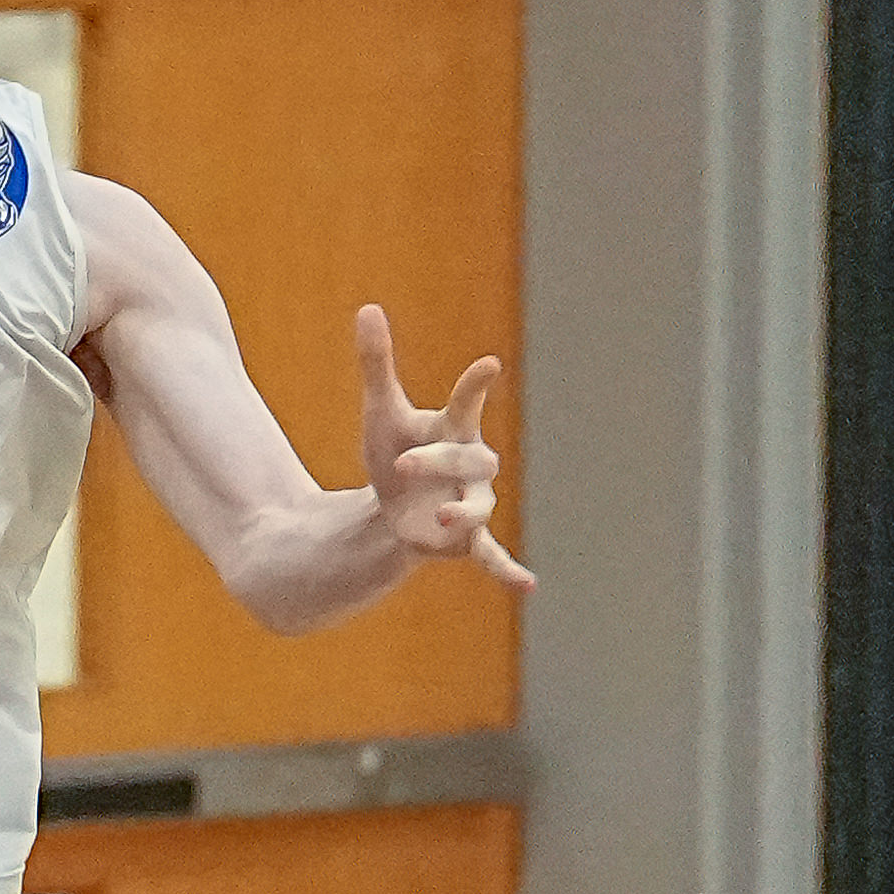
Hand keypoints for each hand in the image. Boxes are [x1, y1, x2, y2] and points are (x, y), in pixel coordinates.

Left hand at [354, 305, 533, 591]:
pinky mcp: (464, 539)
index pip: (467, 403)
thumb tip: (367, 308)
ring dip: (462, 511)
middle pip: (471, 458)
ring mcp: (472, 502)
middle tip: (403, 465)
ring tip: (439, 515)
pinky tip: (526, 586)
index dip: (476, 386)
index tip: (488, 366)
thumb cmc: (394, 448)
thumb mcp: (381, 412)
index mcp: (453, 429)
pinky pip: (491, 554)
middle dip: (441, 460)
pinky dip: (507, 569)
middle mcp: (471, 465)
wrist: (392, 504)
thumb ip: (377, 363)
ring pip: (479, 505)